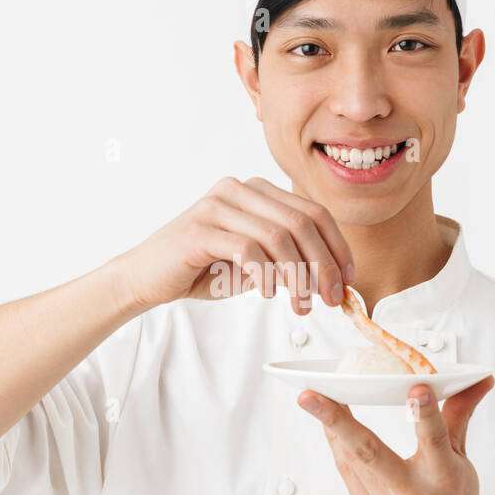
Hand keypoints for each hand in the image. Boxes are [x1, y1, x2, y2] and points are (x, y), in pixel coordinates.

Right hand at [115, 176, 355, 315]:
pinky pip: (247, 249)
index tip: (349, 279)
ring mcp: (218, 205)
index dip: (338, 246)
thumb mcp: (255, 263)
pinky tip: (268, 294)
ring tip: (301, 304)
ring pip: (278, 237)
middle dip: (324, 264)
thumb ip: (288, 261)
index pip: (313, 212)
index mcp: (256, 190)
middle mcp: (239, 189)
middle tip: (332, 299)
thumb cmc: (201, 269)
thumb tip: (332, 280)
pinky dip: (265, 275)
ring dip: (298, 276)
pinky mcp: (200, 229)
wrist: (146, 277)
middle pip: (302, 222)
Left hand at [298, 376, 494, 494]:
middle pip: (370, 453)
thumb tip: (481, 378)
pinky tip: (330, 430)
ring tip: (314, 400)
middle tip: (309, 396)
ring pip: (350, 463)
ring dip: (331, 429)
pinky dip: (340, 452)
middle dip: (336, 420)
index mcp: (444, 478)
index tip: (417, 388)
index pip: (435, 439)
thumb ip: (459, 414)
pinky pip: (349, 479)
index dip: (425, 414)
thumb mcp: (461, 457)